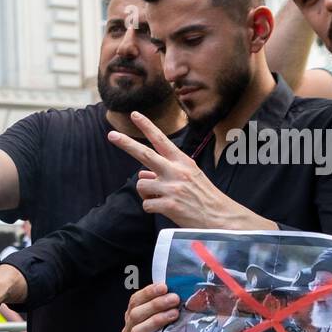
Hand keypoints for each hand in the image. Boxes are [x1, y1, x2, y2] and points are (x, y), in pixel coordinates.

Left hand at [109, 112, 274, 229]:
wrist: (220, 217)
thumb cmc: (204, 197)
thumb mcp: (189, 178)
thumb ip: (165, 173)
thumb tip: (142, 174)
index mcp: (183, 162)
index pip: (161, 140)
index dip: (147, 126)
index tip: (134, 114)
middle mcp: (176, 171)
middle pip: (145, 154)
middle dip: (126, 143)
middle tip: (111, 135)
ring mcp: (172, 188)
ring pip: (141, 184)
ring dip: (146, 193)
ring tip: (161, 198)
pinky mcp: (169, 205)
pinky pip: (146, 204)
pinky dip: (151, 208)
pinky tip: (165, 209)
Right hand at [122, 283, 182, 331]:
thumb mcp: (164, 317)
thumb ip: (165, 304)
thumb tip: (177, 289)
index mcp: (132, 316)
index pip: (135, 300)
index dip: (148, 292)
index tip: (164, 286)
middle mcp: (129, 329)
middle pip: (136, 315)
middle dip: (155, 305)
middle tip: (174, 298)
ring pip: (137, 331)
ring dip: (155, 321)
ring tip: (174, 314)